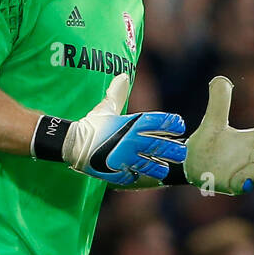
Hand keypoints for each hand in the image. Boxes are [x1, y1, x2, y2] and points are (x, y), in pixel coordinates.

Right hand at [33, 75, 186, 186]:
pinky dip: (140, 176)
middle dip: (174, 149)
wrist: (72, 143)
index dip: (172, 124)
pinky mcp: (118, 172)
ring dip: (160, 166)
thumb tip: (123, 76)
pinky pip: (134, 176)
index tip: (179, 126)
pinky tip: (145, 177)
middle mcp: (132, 141)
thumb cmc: (91, 124)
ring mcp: (126, 158)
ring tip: (165, 167)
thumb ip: (117, 94)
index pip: (159, 122)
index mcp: (132, 124)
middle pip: (160, 146)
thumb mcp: (105, 107)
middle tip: (181, 151)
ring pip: (152, 165)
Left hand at [184, 76, 253, 194]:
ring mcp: (249, 174)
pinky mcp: (236, 186)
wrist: (188, 164)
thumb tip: (221, 79)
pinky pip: (250, 185)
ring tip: (246, 166)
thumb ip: (219, 101)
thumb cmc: (207, 144)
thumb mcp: (212, 121)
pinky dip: (246, 180)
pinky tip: (234, 176)